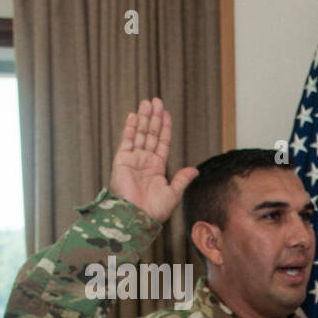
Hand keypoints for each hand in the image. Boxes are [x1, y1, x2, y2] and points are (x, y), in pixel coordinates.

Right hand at [109, 97, 198, 223]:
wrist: (137, 216)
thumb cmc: (155, 210)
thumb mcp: (174, 193)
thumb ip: (182, 179)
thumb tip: (195, 169)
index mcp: (157, 168)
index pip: (162, 143)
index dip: (164, 128)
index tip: (166, 114)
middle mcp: (145, 161)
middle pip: (150, 134)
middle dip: (154, 118)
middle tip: (156, 101)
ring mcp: (133, 159)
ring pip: (140, 134)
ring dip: (143, 118)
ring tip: (147, 102)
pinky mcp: (122, 160)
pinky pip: (127, 141)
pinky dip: (130, 128)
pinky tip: (134, 115)